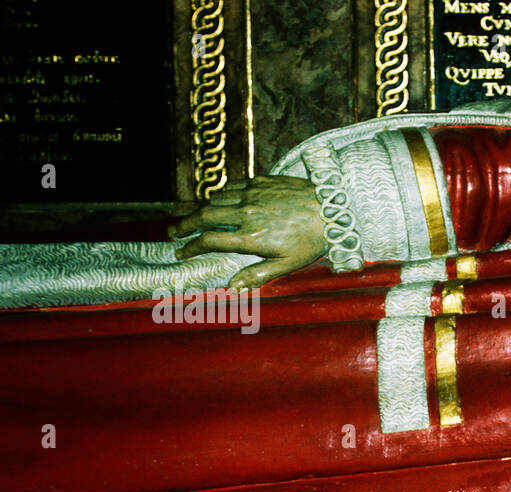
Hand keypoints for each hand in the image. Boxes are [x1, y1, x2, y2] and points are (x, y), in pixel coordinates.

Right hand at [168, 176, 326, 288]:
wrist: (334, 209)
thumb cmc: (312, 241)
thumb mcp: (287, 265)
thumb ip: (257, 275)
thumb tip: (232, 288)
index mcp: (251, 238)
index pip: (209, 241)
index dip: (190, 247)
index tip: (181, 252)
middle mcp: (246, 214)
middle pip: (203, 216)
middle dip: (184, 225)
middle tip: (173, 232)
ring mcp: (252, 195)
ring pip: (214, 199)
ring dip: (199, 208)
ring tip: (192, 217)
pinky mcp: (260, 181)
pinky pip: (231, 186)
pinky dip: (220, 194)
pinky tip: (218, 200)